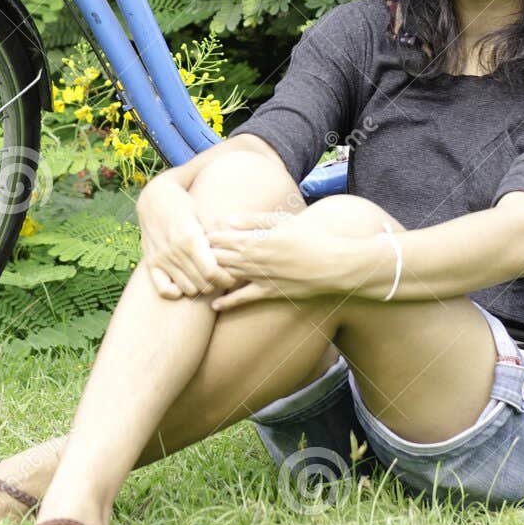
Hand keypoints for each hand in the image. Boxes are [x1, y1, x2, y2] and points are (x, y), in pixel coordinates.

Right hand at [136, 177, 237, 298]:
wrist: (153, 197)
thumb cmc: (184, 203)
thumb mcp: (203, 213)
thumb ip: (217, 232)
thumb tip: (236, 245)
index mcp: (190, 238)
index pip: (211, 272)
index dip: (225, 278)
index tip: (232, 276)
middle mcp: (175, 251)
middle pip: (202, 283)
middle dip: (217, 284)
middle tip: (223, 278)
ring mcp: (161, 258)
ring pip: (188, 289)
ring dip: (200, 287)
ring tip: (206, 279)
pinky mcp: (151, 262)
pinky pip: (163, 290)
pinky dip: (175, 292)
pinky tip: (184, 284)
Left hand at [203, 209, 353, 311]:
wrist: (335, 262)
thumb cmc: (311, 235)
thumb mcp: (282, 220)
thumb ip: (253, 220)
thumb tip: (226, 219)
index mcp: (257, 238)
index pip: (221, 238)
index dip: (205, 238)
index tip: (194, 236)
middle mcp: (256, 260)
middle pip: (220, 258)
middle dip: (203, 257)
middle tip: (188, 257)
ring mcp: (262, 278)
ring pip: (229, 277)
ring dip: (212, 277)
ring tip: (195, 277)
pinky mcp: (272, 292)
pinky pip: (245, 299)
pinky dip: (228, 302)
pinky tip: (215, 305)